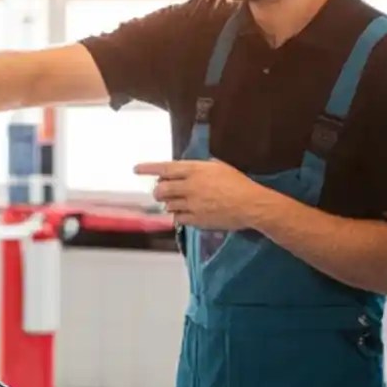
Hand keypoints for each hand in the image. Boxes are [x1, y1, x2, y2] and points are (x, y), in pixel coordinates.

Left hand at [134, 159, 267, 230]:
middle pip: (161, 189)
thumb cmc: (238, 183)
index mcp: (195, 170)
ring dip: (169, 203)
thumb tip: (187, 169)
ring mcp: (192, 204)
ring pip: (168, 204)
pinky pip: (178, 218)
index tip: (135, 169)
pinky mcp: (196, 219)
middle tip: (160, 192)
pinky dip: (178, 215)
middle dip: (157, 191)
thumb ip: (200, 167)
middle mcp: (190, 186)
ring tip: (179, 202)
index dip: (148, 168)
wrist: (251, 205)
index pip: (165, 168)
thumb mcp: (219, 167)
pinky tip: (186, 213)